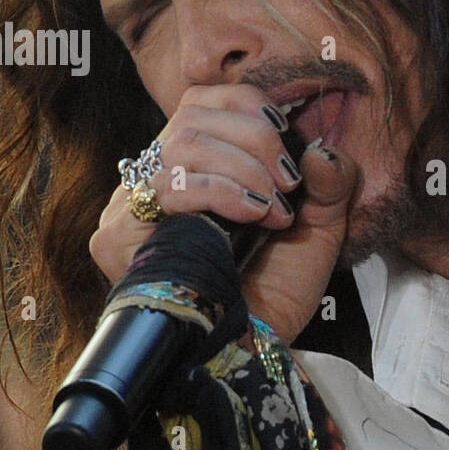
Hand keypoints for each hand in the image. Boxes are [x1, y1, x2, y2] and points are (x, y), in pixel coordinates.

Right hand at [90, 84, 358, 342]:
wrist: (252, 349)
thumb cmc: (277, 290)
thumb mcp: (319, 227)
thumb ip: (330, 182)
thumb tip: (322, 150)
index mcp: (193, 164)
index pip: (204, 100)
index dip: (251, 108)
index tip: (289, 144)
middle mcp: (156, 178)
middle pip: (193, 114)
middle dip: (255, 139)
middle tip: (289, 182)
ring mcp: (131, 205)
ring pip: (182, 143)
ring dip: (242, 167)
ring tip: (274, 206)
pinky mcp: (117, 236)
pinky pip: (166, 186)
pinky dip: (221, 191)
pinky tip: (255, 215)